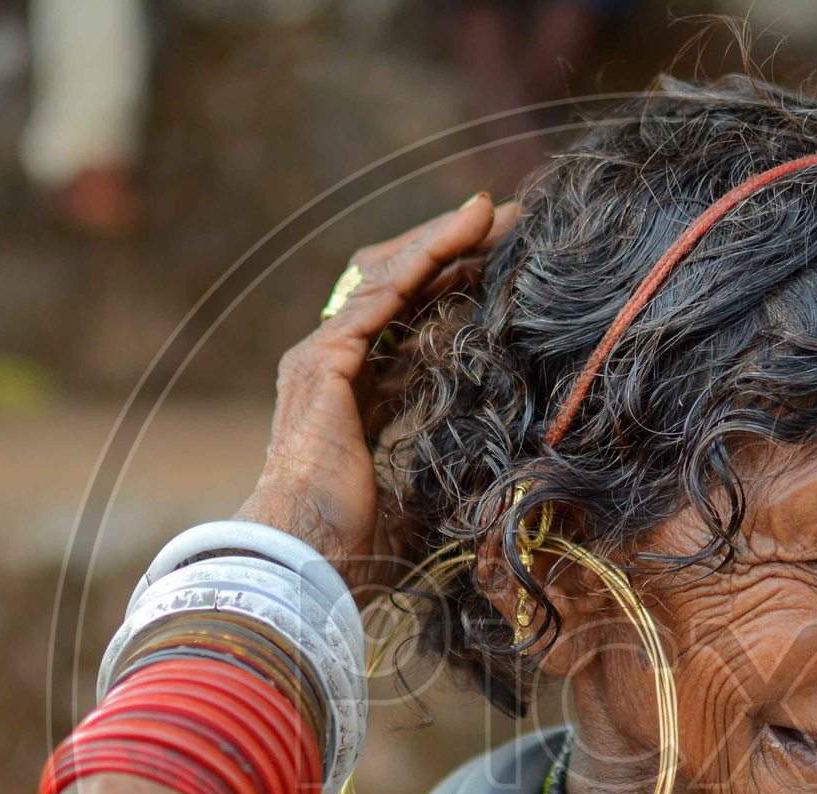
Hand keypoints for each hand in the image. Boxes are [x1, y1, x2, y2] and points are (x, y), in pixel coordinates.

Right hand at [237, 192, 516, 588]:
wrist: (309, 556)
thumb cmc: (358, 542)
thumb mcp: (418, 489)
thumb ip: (444, 462)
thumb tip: (500, 474)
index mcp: (363, 389)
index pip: (414, 317)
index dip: (456, 283)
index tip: (504, 260)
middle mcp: (338, 363)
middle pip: (400, 284)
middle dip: (452, 247)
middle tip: (507, 219)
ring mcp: (323, 359)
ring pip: (387, 280)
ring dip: (438, 243)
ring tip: (486, 215)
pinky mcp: (320, 366)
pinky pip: (370, 305)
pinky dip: (411, 273)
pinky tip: (451, 247)